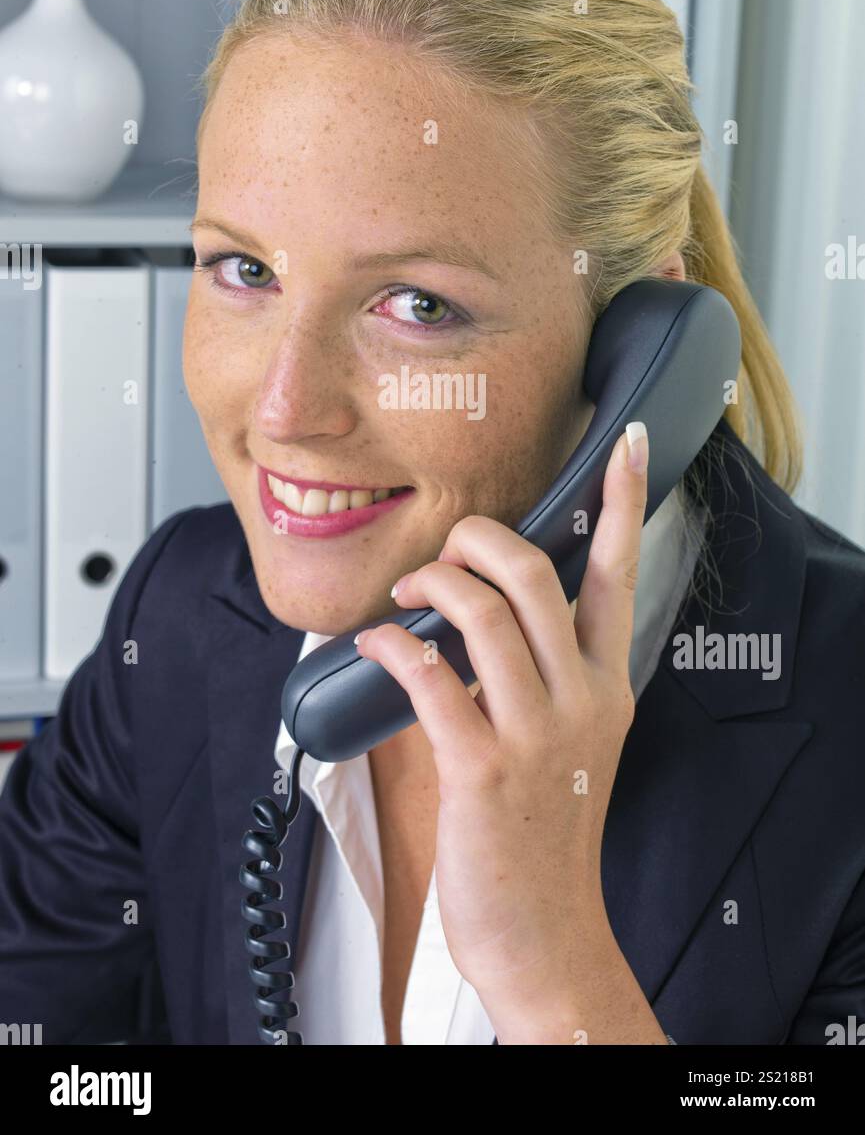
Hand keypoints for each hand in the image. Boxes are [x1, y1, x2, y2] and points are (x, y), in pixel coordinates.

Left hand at [354, 423, 652, 1040]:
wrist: (545, 931)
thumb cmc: (545, 829)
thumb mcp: (570, 741)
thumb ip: (541, 674)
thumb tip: (474, 612)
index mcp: (604, 683)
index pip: (618, 573)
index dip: (621, 502)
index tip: (627, 443)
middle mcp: (580, 698)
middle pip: (535, 573)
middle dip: (478, 539)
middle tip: (448, 550)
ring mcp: (535, 734)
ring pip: (483, 612)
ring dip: (432, 584)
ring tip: (407, 596)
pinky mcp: (482, 769)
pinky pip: (431, 677)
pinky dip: (394, 646)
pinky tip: (377, 646)